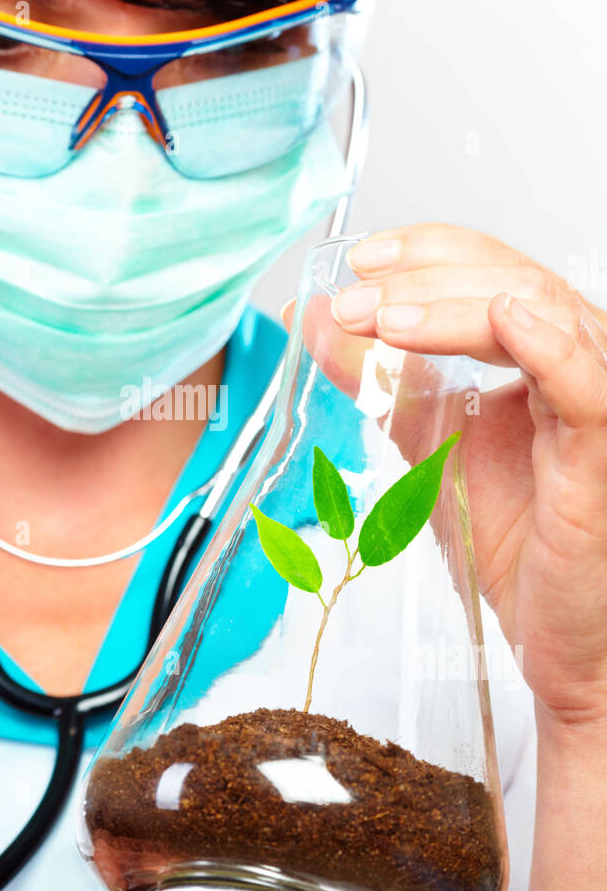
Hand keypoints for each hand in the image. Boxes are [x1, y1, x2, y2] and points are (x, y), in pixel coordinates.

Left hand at [294, 223, 606, 724]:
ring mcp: (597, 403)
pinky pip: (587, 384)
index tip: (360, 263)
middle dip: (424, 280)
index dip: (428, 252)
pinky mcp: (604, 453)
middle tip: (352, 302)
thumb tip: (313, 322)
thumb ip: (377, 381)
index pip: (491, 271)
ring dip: (455, 306)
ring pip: (543, 313)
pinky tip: (502, 321)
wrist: (554, 638)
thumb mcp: (426, 444)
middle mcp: (579, 365)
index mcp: (542, 354)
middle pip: (511, 280)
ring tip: (384, 320)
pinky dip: (549, 345)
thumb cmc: (514, 545)